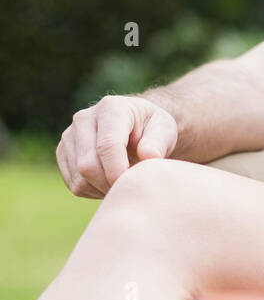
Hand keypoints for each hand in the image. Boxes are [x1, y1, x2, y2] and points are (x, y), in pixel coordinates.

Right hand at [56, 95, 178, 197]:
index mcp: (111, 108)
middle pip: (88, 165)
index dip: (119, 171)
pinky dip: (93, 191)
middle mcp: (83, 118)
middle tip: (131, 186)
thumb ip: (159, 142)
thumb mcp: (165, 130)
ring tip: (123, 181)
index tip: (133, 184)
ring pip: (79, 179)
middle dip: (111, 184)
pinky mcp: (62, 153)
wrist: (136, 127)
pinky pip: (74, 185)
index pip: (107, 145)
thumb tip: (148, 155)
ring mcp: (69, 135)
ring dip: (103, 189)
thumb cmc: (152, 129)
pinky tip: (110, 181)